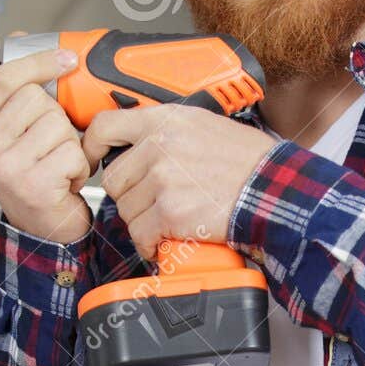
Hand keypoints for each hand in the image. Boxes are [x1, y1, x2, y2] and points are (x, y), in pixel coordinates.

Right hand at [0, 41, 91, 244]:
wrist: (42, 228)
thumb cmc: (36, 178)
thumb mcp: (20, 132)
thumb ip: (19, 93)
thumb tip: (20, 39)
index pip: (6, 79)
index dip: (39, 62)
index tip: (67, 59)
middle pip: (38, 99)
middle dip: (59, 120)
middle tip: (52, 145)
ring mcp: (6, 166)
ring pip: (59, 125)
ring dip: (71, 146)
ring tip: (58, 164)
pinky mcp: (32, 184)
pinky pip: (72, 153)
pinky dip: (79, 167)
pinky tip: (65, 181)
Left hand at [81, 102, 276, 262]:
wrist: (272, 189)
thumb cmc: (248, 161)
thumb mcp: (205, 126)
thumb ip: (168, 132)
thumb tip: (140, 146)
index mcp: (165, 121)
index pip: (105, 126)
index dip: (91, 146)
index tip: (92, 161)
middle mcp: (159, 147)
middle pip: (115, 180)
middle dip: (131, 197)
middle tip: (155, 204)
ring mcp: (163, 181)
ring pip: (127, 211)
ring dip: (144, 222)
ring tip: (169, 222)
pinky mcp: (170, 213)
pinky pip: (141, 234)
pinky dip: (151, 244)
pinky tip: (167, 241)